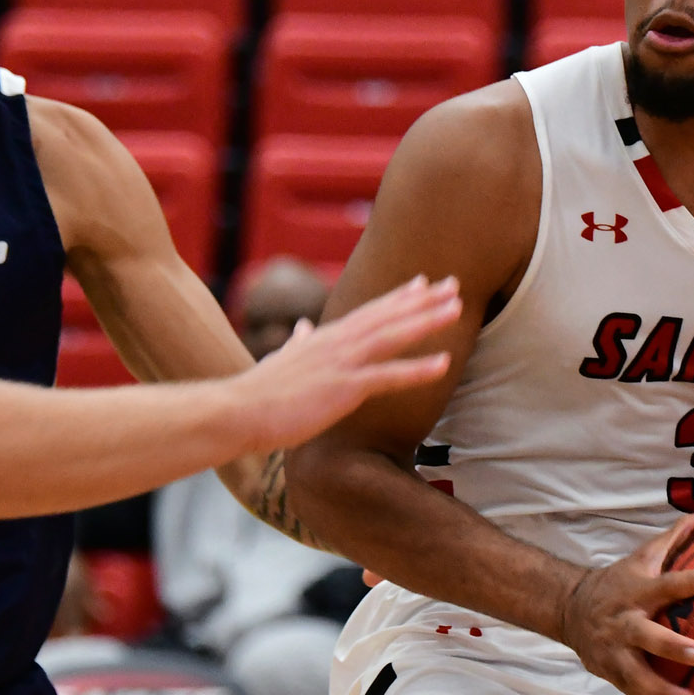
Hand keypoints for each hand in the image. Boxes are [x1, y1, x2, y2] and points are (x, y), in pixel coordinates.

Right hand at [232, 275, 460, 449]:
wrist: (236, 412)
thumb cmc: (258, 393)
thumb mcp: (281, 360)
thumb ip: (298, 343)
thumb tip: (302, 328)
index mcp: (325, 337)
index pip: (369, 311)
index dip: (398, 297)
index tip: (422, 282)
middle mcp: (337, 342)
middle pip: (387, 315)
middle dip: (423, 299)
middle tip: (453, 284)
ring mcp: (341, 362)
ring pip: (393, 335)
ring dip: (427, 321)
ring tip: (457, 309)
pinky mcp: (343, 388)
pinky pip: (388, 376)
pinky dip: (418, 369)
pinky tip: (444, 364)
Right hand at [558, 502, 693, 694]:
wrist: (571, 608)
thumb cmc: (622, 578)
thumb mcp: (648, 552)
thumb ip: (686, 532)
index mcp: (638, 590)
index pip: (667, 583)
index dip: (690, 582)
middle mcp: (626, 622)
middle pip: (648, 636)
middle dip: (672, 647)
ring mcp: (619, 653)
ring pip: (639, 677)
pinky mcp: (616, 677)